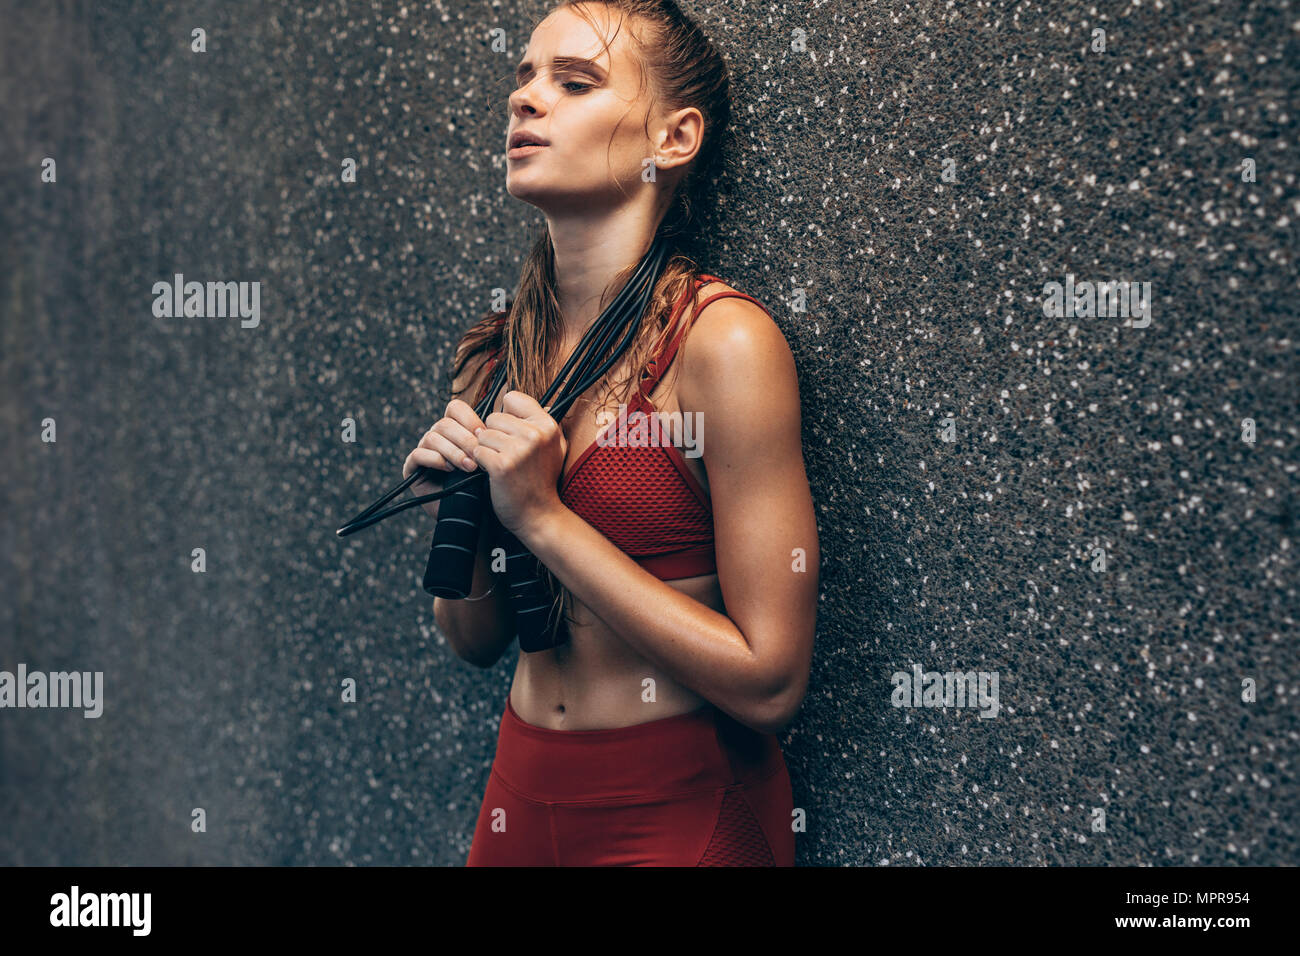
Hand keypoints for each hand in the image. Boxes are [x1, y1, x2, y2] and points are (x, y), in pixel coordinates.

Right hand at [402, 398, 486, 518]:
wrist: (473, 514)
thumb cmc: (484, 485)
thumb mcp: (489, 458)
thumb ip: (487, 439)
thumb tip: (490, 427)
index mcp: (456, 430)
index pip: (455, 409)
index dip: (469, 419)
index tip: (484, 435)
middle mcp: (438, 438)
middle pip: (445, 423)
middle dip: (464, 439)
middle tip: (478, 456)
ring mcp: (424, 452)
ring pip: (432, 437)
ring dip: (453, 451)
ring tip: (469, 467)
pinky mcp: (412, 469)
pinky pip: (418, 454)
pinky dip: (435, 459)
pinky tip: (449, 469)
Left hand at [471, 390, 567, 537]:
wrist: (539, 514)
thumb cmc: (541, 480)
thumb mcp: (553, 446)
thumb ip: (539, 421)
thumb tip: (513, 398)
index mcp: (548, 425)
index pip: (512, 399)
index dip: (507, 416)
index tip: (511, 433)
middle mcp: (535, 434)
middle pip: (494, 417)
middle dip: (494, 435)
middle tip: (508, 455)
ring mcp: (519, 450)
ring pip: (483, 434)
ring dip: (486, 450)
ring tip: (502, 465)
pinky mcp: (502, 465)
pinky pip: (477, 451)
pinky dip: (481, 463)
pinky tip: (494, 474)